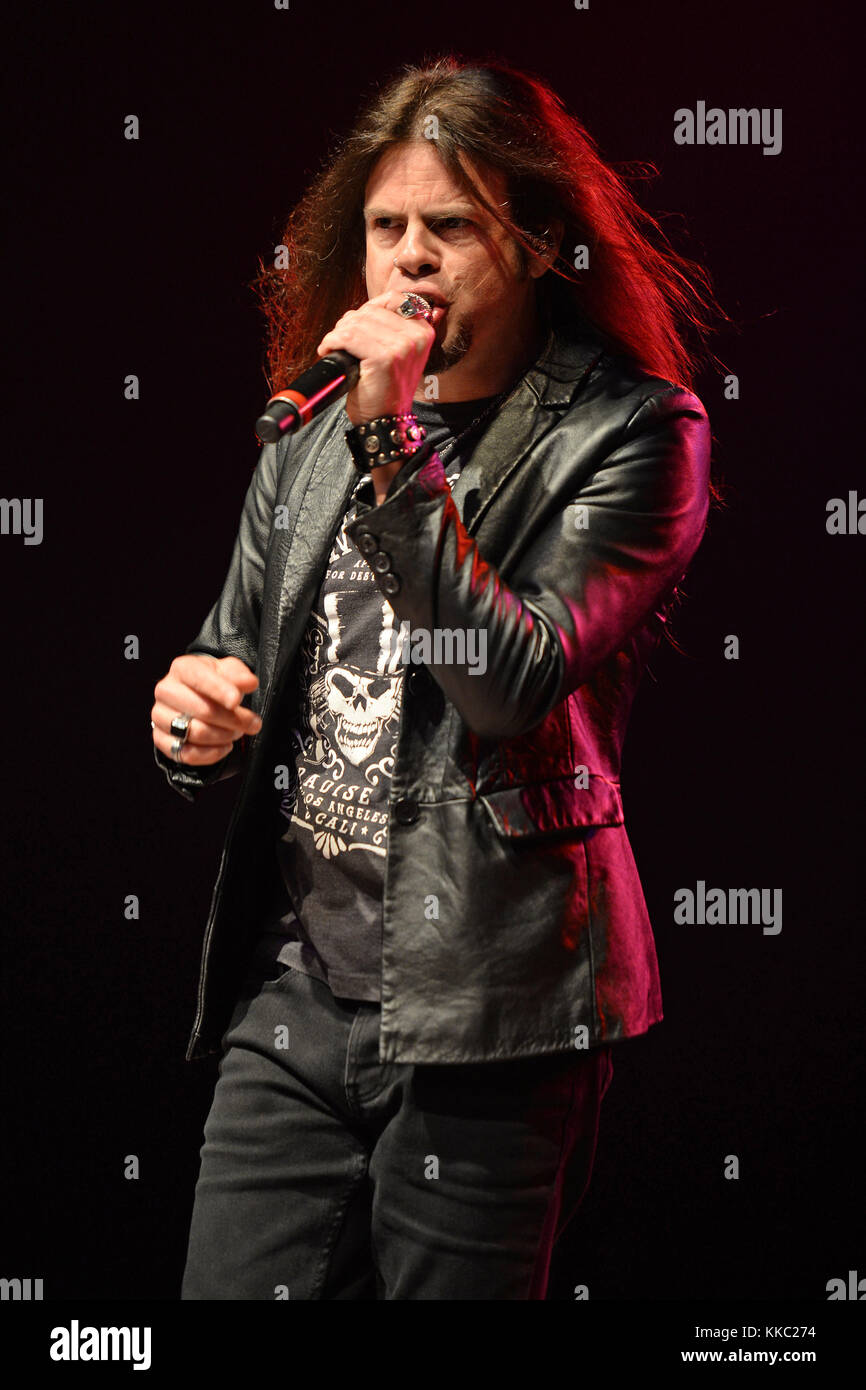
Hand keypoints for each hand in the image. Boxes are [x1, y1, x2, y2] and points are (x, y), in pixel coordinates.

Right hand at [151, 654, 261, 765]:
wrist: (194, 697)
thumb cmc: (213, 683)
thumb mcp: (228, 671)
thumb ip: (239, 674)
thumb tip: (249, 683)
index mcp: (182, 669)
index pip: (200, 678)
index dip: (219, 690)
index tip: (236, 701)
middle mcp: (166, 691)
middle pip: (202, 710)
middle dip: (233, 719)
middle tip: (253, 723)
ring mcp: (160, 716)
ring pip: (195, 733)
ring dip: (224, 736)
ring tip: (237, 732)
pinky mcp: (160, 739)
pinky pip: (187, 753)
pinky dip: (211, 754)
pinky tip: (225, 747)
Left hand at [316, 291, 434, 425]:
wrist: (385, 422)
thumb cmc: (385, 390)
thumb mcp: (398, 354)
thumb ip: (390, 327)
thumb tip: (366, 308)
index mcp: (423, 331)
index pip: (392, 299)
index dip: (368, 310)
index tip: (356, 326)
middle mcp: (416, 336)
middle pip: (370, 310)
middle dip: (349, 324)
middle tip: (341, 344)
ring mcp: (401, 347)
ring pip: (356, 322)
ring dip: (337, 335)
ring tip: (335, 349)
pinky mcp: (383, 358)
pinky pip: (348, 337)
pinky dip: (332, 343)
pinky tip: (329, 352)